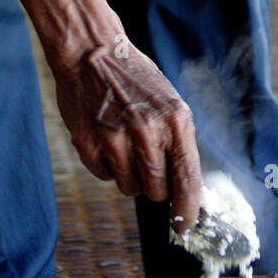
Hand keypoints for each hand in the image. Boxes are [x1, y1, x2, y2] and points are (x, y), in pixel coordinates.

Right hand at [53, 39, 201, 231]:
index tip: (185, 225)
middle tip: (145, 159)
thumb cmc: (134, 79)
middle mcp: (148, 131)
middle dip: (154, 184)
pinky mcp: (88, 145)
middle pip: (157, 191)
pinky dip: (105, 164)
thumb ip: (178, 143)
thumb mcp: (169, 103)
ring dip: (128, 174)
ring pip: (130, 187)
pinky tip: (104, 137)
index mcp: (176, 120)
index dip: (188, 209)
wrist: (91, 52)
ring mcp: (116, 139)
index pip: (188, 179)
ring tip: (123, 142)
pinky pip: (104, 176)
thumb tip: (187, 190)